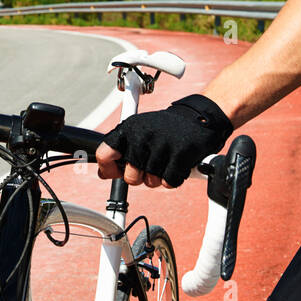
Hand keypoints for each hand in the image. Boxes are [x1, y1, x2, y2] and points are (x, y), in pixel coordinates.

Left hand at [96, 94, 232, 188]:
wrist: (197, 117)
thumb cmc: (166, 129)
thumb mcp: (139, 131)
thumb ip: (120, 150)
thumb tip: (103, 173)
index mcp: (128, 128)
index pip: (104, 154)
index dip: (109, 169)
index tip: (116, 171)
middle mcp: (142, 136)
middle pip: (130, 177)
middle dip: (141, 177)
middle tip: (151, 164)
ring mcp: (161, 145)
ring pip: (151, 182)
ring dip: (159, 177)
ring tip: (166, 160)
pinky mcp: (180, 154)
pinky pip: (169, 182)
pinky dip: (174, 178)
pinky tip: (176, 164)